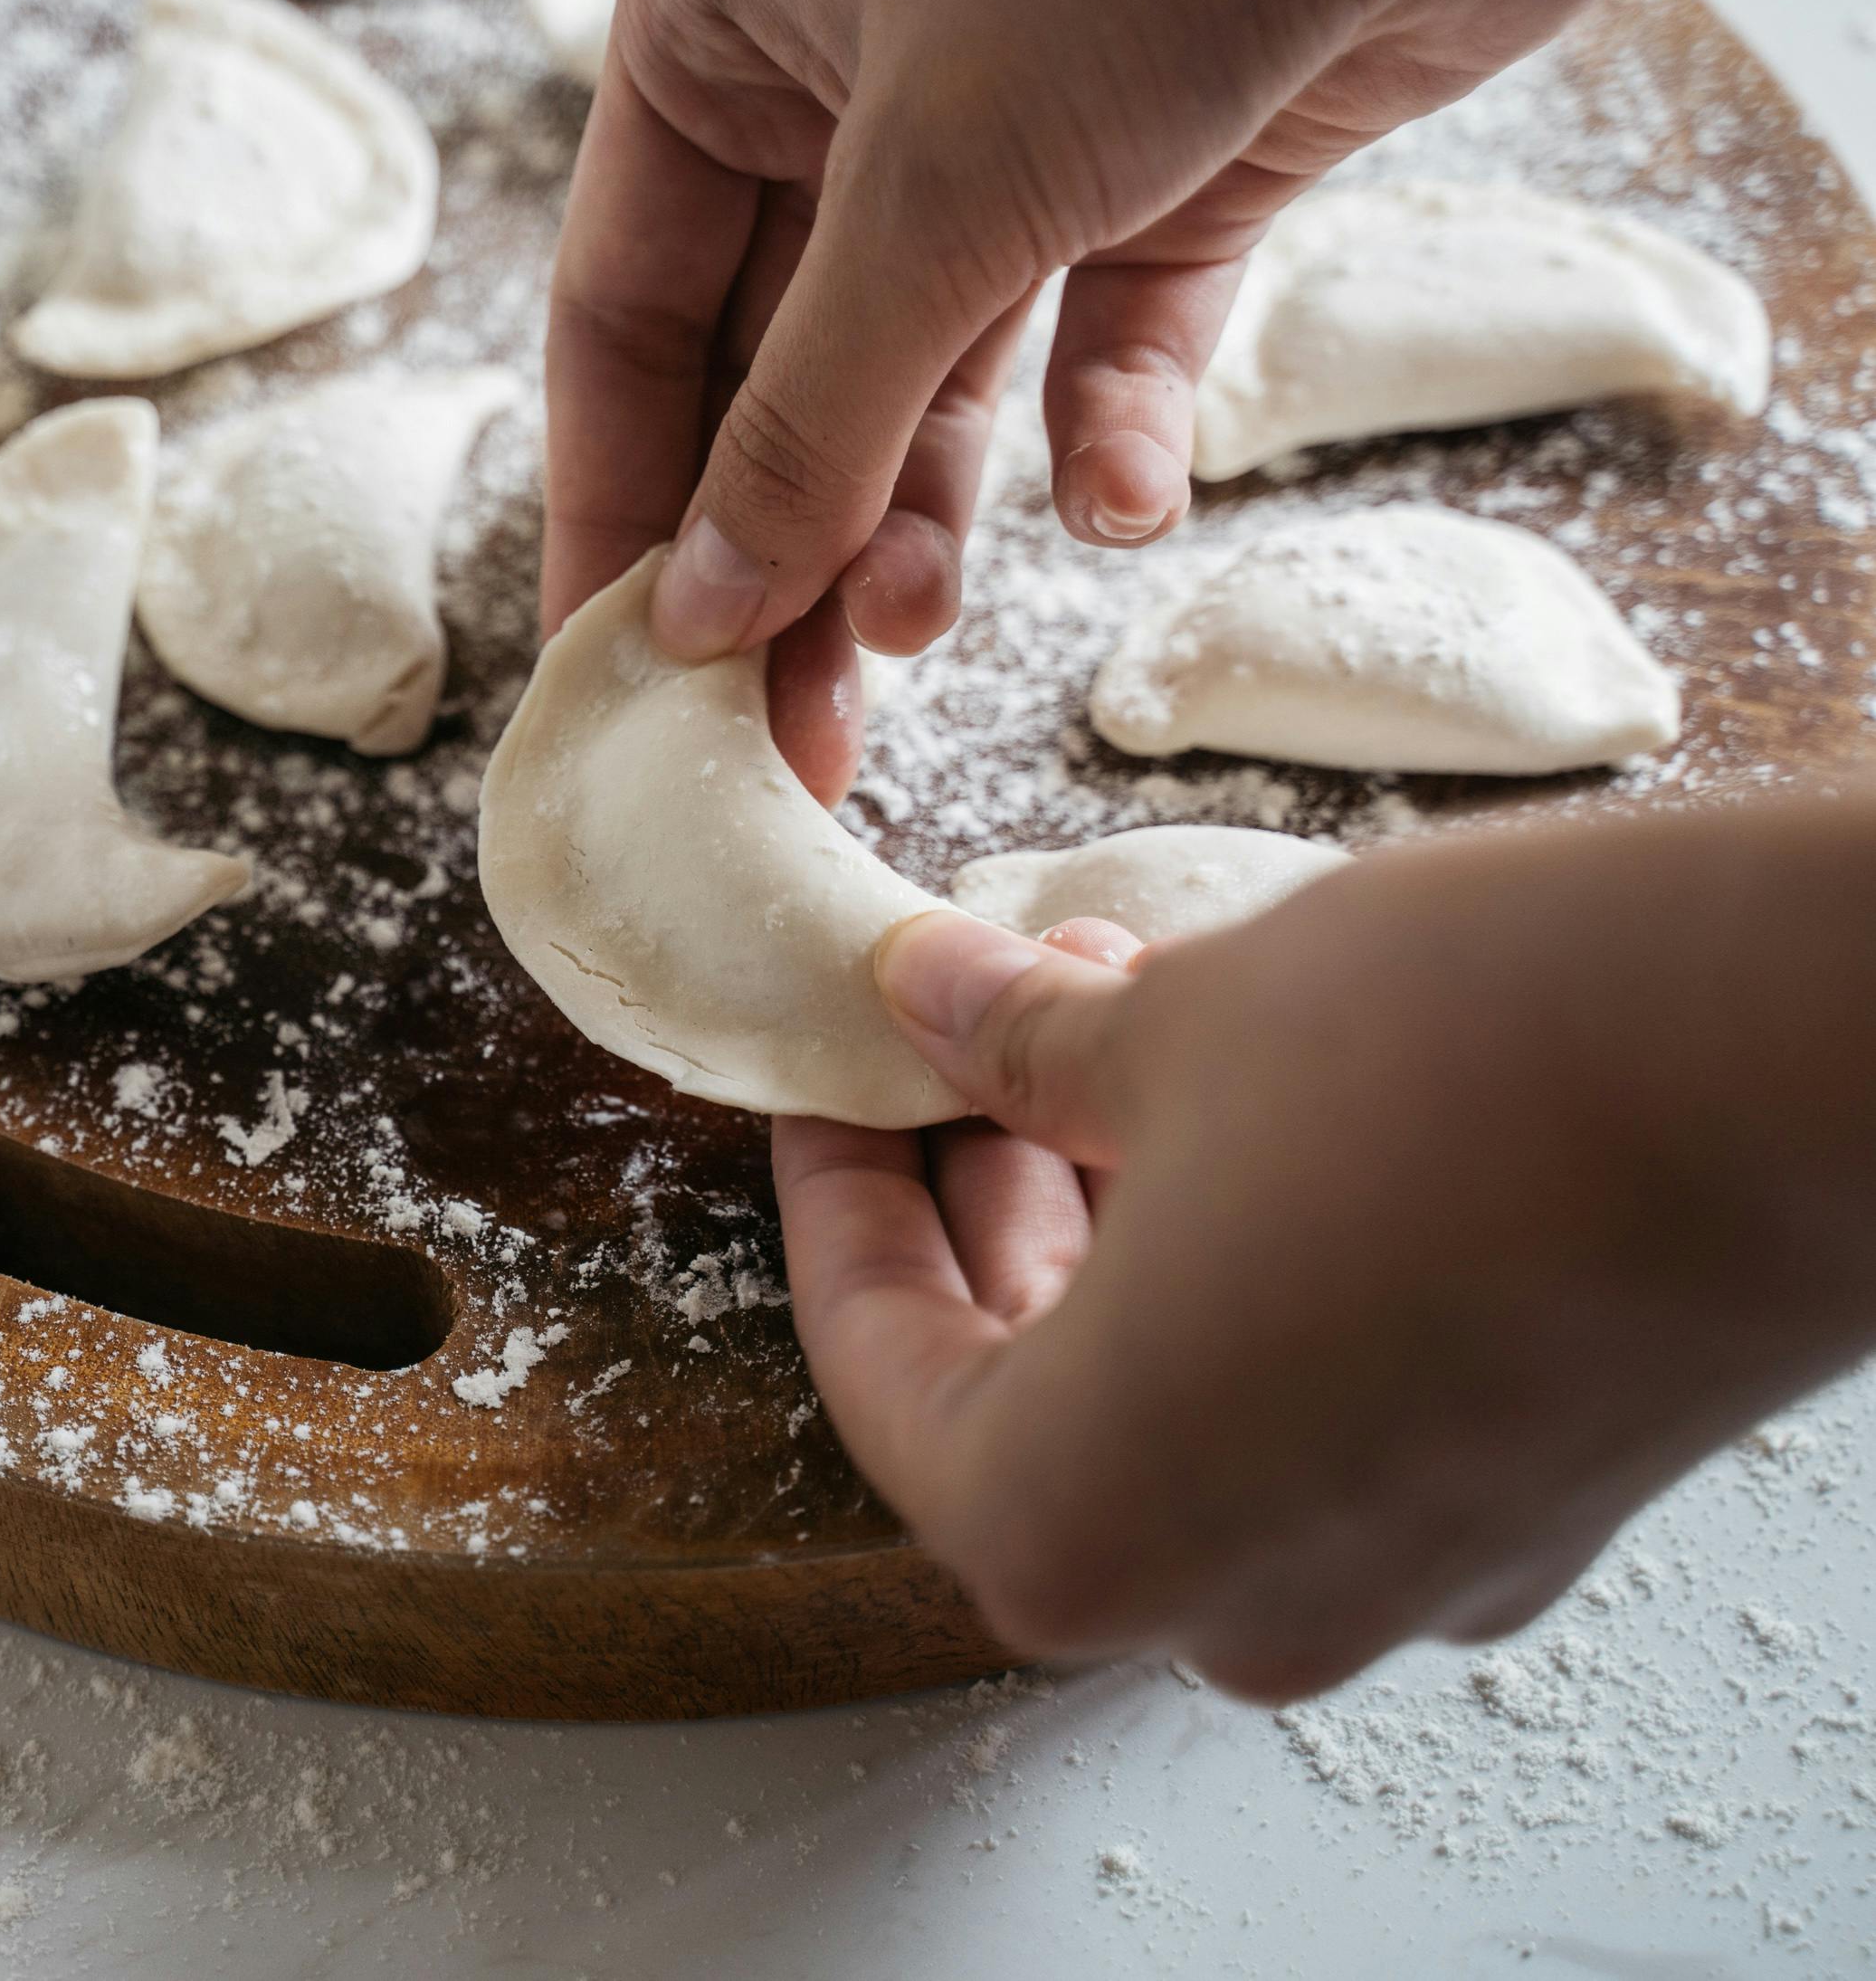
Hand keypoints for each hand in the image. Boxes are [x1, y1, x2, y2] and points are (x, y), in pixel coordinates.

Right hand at [542, 0, 1718, 799]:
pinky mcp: (1184, 158)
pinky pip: (1111, 335)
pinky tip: (1125, 505)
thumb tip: (701, 617)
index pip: (623, 315)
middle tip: (786, 735)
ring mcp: (1023, 122)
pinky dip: (1110, 430)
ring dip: (929, 517)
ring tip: (927, 636)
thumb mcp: (933, 179)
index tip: (623, 683)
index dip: (620, 507)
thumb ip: (812, 414)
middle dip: (785, 551)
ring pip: (937, 375)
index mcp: (718, 34)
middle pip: (775, 371)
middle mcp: (847, 80)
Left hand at [777, 799, 1875, 1698]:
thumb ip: (1014, 1049)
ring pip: (1171, 1404)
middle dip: (982, 1199)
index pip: (879, 1372)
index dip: (837, 1200)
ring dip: (1109, 1219)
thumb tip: (928, 1004)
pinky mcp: (1519, 1512)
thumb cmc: (1476, 1060)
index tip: (830, 1082)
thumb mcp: (1178, 1025)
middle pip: (1022, 1403)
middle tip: (958, 1038)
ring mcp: (1394, 1577)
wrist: (1823, 1063)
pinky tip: (1235, 1102)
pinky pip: (1312, 1410)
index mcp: (1085, 1528)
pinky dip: (1240, 1271)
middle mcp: (1231, 1602)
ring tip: (1094, 1021)